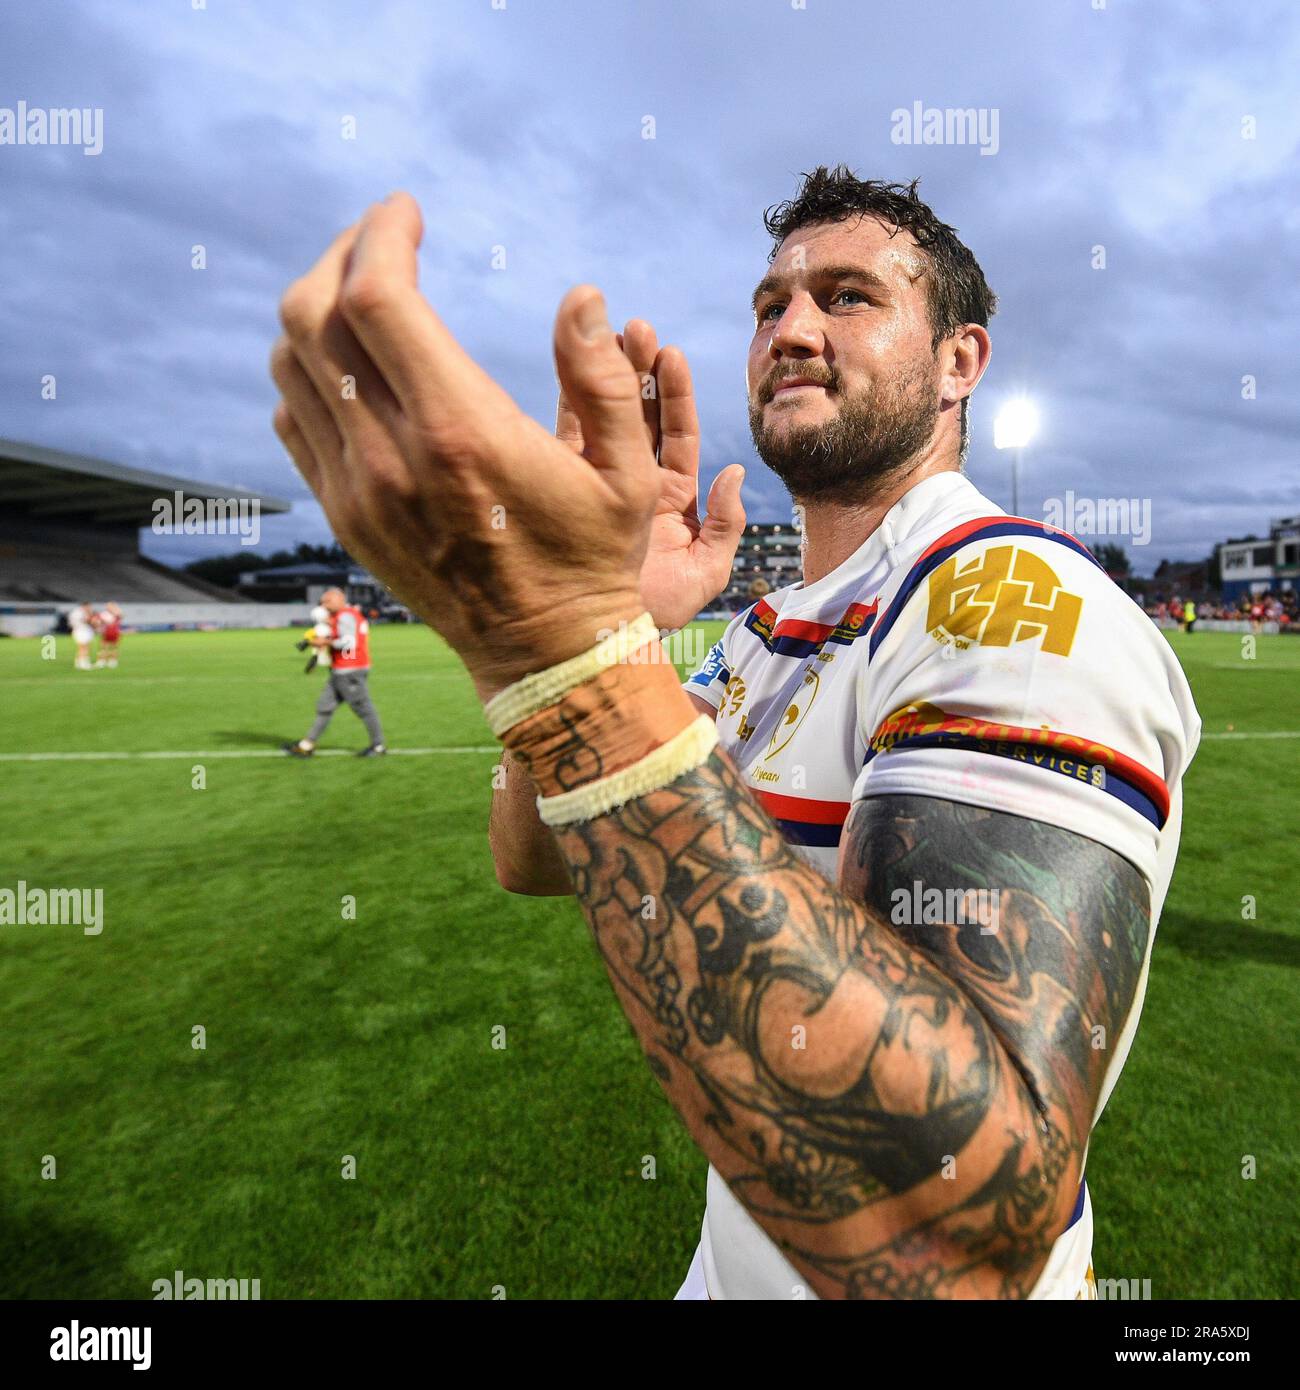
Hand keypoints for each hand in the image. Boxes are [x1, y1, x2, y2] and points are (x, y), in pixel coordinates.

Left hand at [270, 194, 656, 698]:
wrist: (544, 656)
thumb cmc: (594, 559)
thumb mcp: (627, 471)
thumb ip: (605, 376)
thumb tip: (582, 295)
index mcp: (461, 430)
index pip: (377, 295)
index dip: (381, 233)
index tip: (409, 211)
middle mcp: (392, 455)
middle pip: (313, 315)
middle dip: (341, 254)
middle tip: (383, 241)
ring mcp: (358, 490)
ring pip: (291, 364)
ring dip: (317, 310)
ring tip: (365, 295)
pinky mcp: (345, 516)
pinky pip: (293, 420)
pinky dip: (308, 373)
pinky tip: (354, 367)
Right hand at [557, 320, 744, 631]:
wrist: (596, 648)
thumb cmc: (654, 618)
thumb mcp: (705, 573)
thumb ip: (724, 525)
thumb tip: (733, 473)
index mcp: (672, 500)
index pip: (678, 435)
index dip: (676, 393)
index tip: (669, 352)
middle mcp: (633, 487)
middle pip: (639, 417)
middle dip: (638, 372)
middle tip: (634, 328)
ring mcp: (594, 487)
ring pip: (601, 422)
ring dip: (602, 378)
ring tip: (602, 336)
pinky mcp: (559, 493)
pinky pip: (564, 445)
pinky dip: (565, 408)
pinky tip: (564, 373)